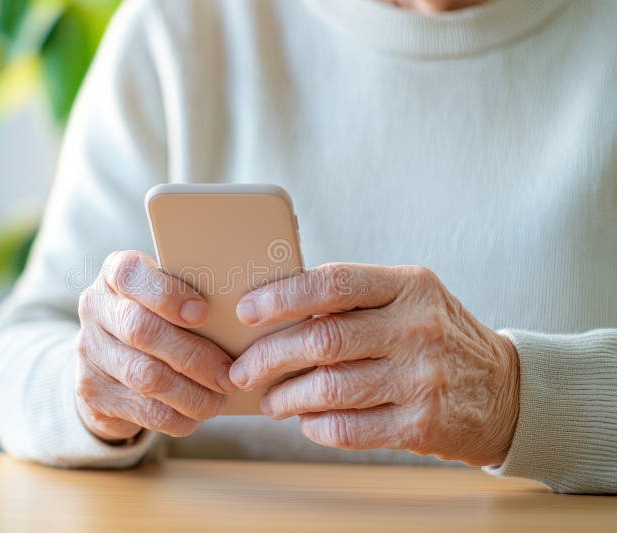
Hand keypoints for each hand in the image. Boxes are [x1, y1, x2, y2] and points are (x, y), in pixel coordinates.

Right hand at [76, 251, 235, 442]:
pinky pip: (143, 409)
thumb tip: (246, 315)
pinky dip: (179, 416)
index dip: (165, 294)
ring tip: (220, 398)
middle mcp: (95, 308)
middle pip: (141, 330)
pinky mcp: (92, 393)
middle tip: (229, 374)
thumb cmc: (158, 318)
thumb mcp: (167, 297)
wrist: (110, 362)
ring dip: (192, 393)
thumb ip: (191, 296)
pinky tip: (198, 414)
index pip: (129, 273)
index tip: (203, 313)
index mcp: (115, 274)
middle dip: (193, 356)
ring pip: (146, 376)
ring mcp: (89, 352)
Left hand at [230, 263, 519, 466]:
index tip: (246, 312)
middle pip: (321, 340)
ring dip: (286, 397)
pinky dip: (316, 425)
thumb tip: (276, 312)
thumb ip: (355, 298)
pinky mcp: (422, 424)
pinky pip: (348, 429)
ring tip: (270, 399)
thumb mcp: (409, 298)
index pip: (332, 283)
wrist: (505, 391)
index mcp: (409, 286)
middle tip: (242, 370)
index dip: (281, 297)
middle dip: (268, 358)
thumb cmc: (437, 336)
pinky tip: (307, 420)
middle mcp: (417, 328)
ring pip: (328, 388)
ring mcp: (422, 378)